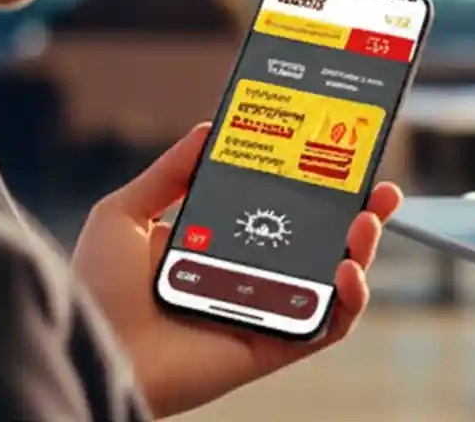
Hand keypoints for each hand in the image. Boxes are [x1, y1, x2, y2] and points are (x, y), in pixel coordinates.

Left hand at [72, 124, 402, 417]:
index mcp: (221, 243)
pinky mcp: (276, 344)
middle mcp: (251, 276)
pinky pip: (328, 325)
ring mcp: (268, 309)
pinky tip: (346, 270)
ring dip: (364, 250)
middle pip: (321, 242)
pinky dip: (350, 300)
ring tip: (368, 220)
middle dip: (360, 213)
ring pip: (335, 280)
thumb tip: (211, 128)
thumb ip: (170, 171)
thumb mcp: (125, 212)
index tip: (339, 156)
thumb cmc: (99, 289)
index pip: (282, 210)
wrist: (94, 346)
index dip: (316, 186)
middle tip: (380, 187)